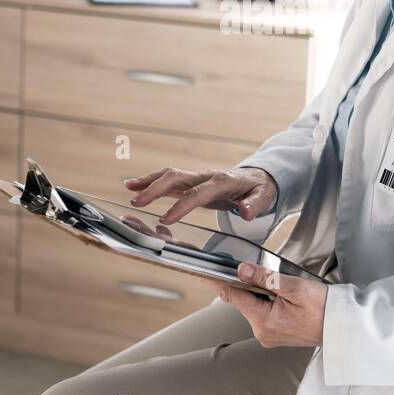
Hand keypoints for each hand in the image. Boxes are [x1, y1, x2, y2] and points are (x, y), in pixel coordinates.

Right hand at [123, 166, 277, 225]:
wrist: (259, 178)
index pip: (198, 193)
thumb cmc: (260, 190)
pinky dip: (151, 182)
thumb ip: (255, 205)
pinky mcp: (192, 181)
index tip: (166, 219)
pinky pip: (169, 180)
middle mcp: (206, 176)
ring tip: (129, 189)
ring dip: (149, 181)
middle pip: (177, 178)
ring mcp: (197, 177)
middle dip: (156, 189)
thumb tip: (247, 212)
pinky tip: (134, 187)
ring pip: (169, 175)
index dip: (181, 205)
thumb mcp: (264, 198)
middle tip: (137, 202)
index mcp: (222, 182)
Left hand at [205, 262, 326, 347]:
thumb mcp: (295, 288)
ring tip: (281, 285)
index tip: (204, 274)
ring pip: (254, 305)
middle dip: (247, 283)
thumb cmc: (325, 309)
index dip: (218, 282)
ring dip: (260, 292)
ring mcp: (270, 335)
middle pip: (244, 300)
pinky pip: (264, 312)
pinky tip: (281, 295)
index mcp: (264, 321)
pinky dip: (267, 300)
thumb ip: (266, 278)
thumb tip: (243, 270)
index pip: (234, 296)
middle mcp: (263, 332)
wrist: (344, 327)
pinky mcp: (277, 333)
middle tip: (257, 270)